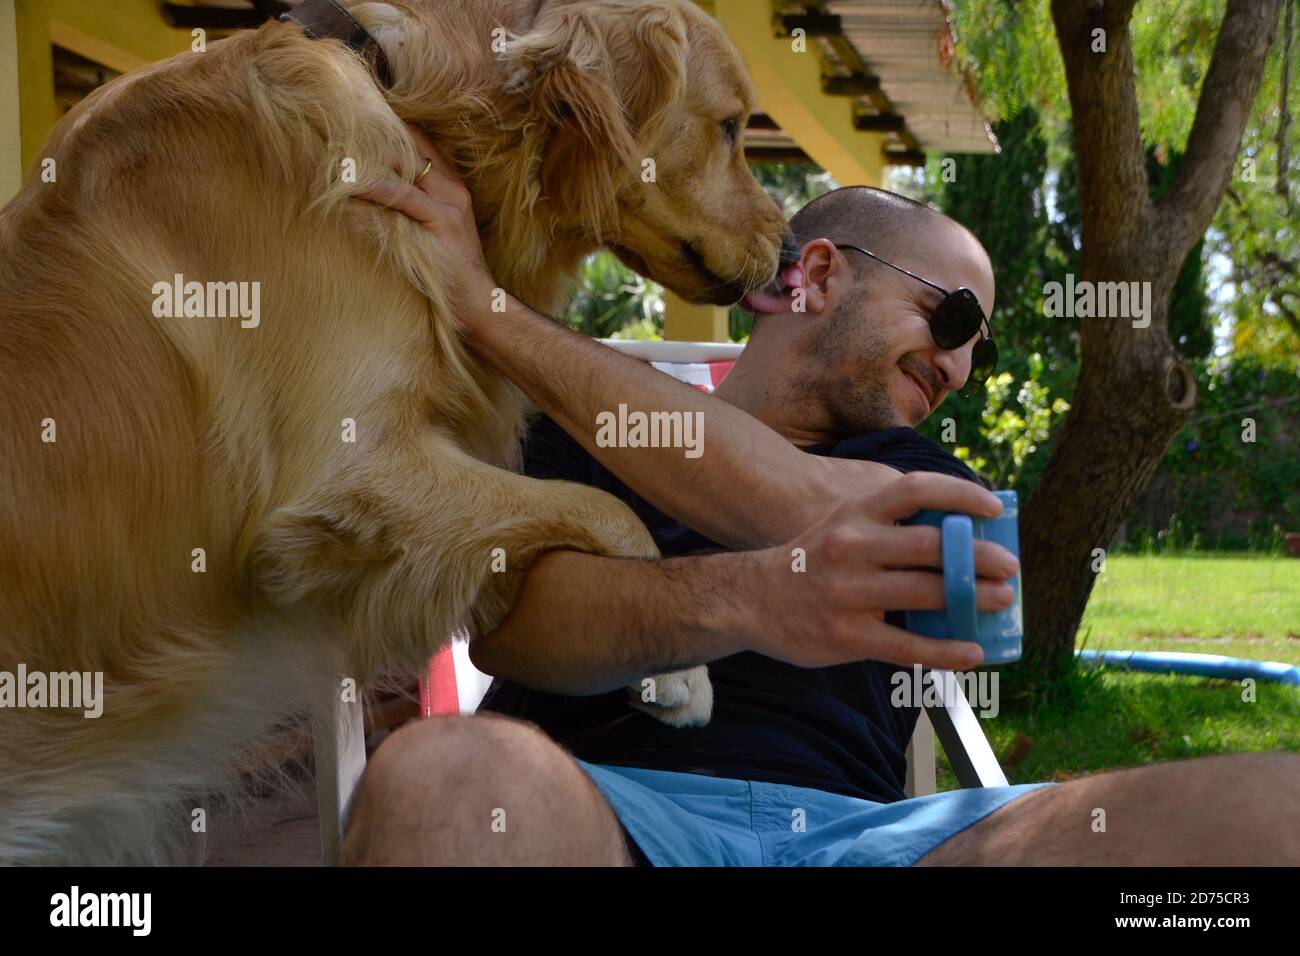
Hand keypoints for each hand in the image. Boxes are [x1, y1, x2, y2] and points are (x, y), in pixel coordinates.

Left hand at [354, 123, 500, 330]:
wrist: (478, 303)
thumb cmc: (448, 274)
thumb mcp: (427, 234)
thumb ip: (406, 211)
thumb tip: (364, 198)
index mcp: (452, 186)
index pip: (418, 143)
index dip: (388, 129)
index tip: (354, 124)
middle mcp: (453, 188)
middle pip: (410, 147)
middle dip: (374, 137)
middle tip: (334, 131)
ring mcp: (450, 203)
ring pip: (405, 165)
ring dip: (369, 158)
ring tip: (334, 154)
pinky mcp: (444, 220)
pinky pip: (401, 196)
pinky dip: (373, 188)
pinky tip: (349, 186)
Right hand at [739, 472, 1018, 670]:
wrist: (751, 599)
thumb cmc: (812, 560)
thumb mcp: (843, 526)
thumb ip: (888, 525)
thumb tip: (958, 533)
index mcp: (855, 514)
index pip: (915, 490)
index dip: (960, 495)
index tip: (993, 509)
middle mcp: (851, 547)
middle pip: (931, 546)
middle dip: (980, 557)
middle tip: (1011, 567)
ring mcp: (848, 593)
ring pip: (926, 595)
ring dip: (973, 600)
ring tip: (1001, 602)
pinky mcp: (846, 635)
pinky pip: (908, 646)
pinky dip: (947, 651)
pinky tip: (973, 651)